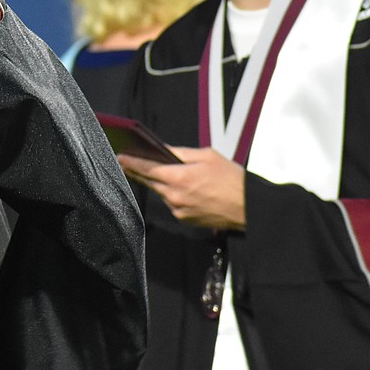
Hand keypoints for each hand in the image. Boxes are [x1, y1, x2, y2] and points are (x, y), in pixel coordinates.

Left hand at [118, 146, 247, 230]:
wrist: (249, 208)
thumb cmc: (232, 178)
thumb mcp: (207, 156)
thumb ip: (181, 152)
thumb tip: (162, 149)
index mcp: (179, 177)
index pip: (147, 168)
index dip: (131, 162)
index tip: (120, 157)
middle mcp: (175, 196)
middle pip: (149, 182)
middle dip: (139, 172)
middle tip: (127, 163)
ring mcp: (179, 210)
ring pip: (161, 193)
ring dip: (160, 184)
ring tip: (165, 173)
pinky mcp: (185, 220)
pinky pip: (173, 204)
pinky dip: (173, 195)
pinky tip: (184, 189)